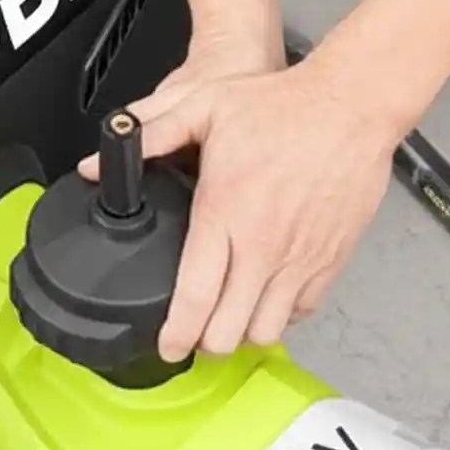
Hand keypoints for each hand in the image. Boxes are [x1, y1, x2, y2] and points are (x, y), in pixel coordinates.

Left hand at [79, 57, 403, 362]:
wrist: (352, 103)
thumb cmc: (283, 105)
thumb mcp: (204, 106)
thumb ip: (151, 135)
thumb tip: (97, 162)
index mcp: (225, 212)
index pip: (194, 296)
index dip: (176, 334)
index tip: (166, 346)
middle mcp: (262, 245)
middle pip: (228, 329)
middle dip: (205, 341)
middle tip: (194, 332)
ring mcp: (300, 257)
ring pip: (266, 330)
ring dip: (244, 332)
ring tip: (229, 319)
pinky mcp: (331, 258)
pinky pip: (303, 310)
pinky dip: (282, 314)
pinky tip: (267, 296)